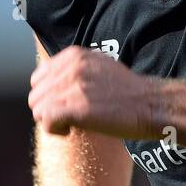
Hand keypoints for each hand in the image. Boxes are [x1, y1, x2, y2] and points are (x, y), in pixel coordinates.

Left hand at [29, 46, 156, 138]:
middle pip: (36, 96)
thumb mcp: (98, 66)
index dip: (49, 95)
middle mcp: (71, 67)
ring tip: (73, 124)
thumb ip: (73, 69)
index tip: (66, 104)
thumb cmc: (127, 92)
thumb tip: (47, 80)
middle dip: (49, 110)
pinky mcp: (75, 108)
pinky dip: (56, 130)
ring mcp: (73, 87)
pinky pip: (46, 121)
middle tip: (69, 117)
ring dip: (52, 121)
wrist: (150, 105)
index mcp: (73, 55)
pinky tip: (72, 130)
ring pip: (38, 110)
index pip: (38, 78)